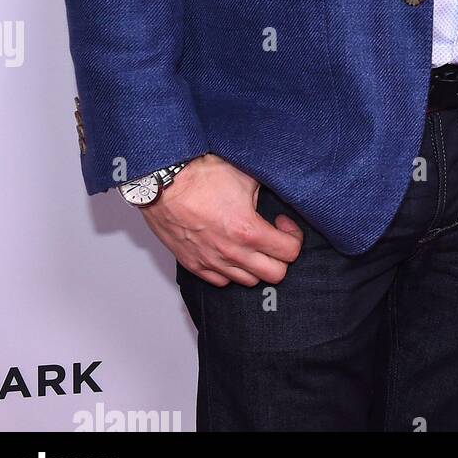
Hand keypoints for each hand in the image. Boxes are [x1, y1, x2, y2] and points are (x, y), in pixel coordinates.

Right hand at [140, 153, 303, 286]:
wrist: (164, 183)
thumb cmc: (201, 176)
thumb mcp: (247, 177)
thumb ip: (267, 193)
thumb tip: (280, 196)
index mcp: (248, 231)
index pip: (289, 252)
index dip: (293, 237)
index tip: (283, 224)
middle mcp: (231, 253)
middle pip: (274, 275)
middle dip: (281, 256)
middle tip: (274, 237)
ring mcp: (211, 262)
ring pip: (248, 281)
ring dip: (256, 264)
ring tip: (252, 243)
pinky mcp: (193, 264)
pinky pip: (220, 281)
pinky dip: (231, 271)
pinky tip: (231, 251)